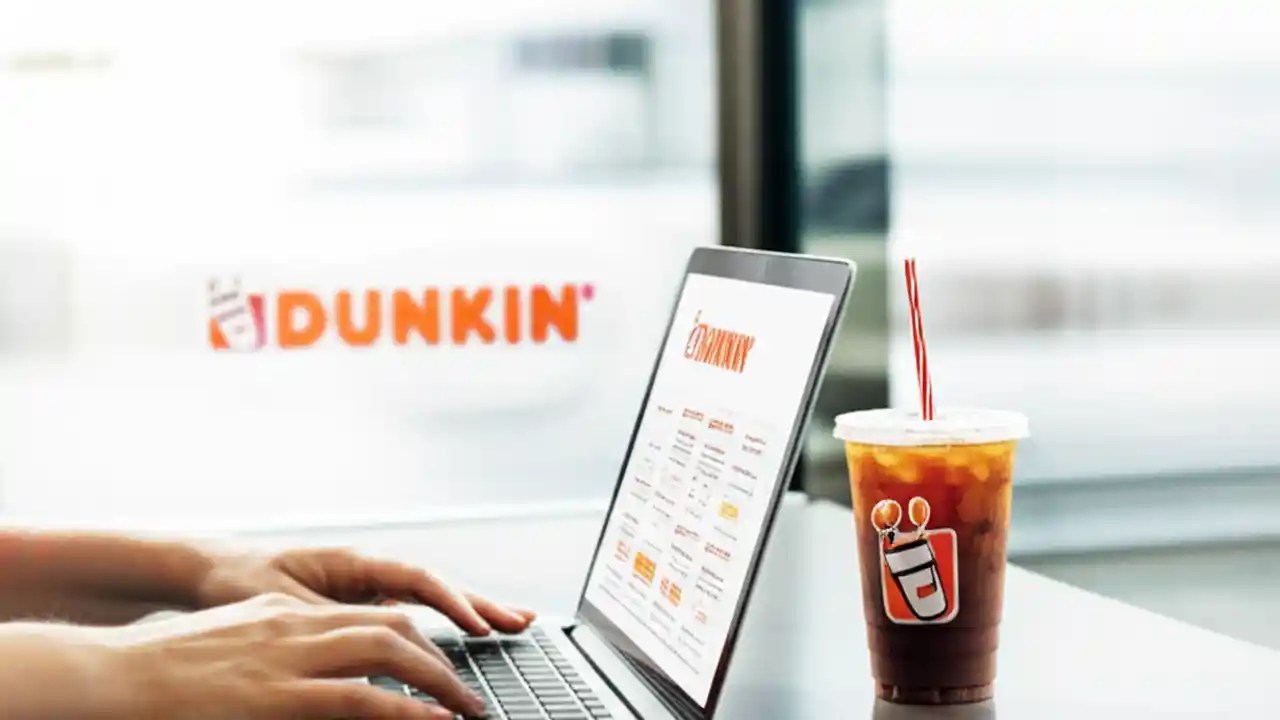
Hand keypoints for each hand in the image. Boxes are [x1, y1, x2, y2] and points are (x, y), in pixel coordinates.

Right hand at [0, 593, 487, 718]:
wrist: (108, 677)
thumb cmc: (159, 671)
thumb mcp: (229, 649)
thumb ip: (274, 656)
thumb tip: (304, 680)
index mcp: (283, 610)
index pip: (365, 612)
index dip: (412, 635)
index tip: (438, 660)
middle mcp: (296, 623)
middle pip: (391, 622)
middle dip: (438, 655)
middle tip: (465, 690)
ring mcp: (290, 656)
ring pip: (389, 650)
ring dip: (438, 680)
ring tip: (466, 709)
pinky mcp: (280, 696)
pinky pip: (361, 699)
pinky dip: (406, 710)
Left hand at [196, 546, 534, 635]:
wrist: (207, 571)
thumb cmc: (238, 581)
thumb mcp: (281, 605)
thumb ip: (329, 623)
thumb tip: (370, 643)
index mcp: (353, 563)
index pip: (417, 580)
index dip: (452, 603)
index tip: (480, 627)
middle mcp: (367, 571)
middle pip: (437, 585)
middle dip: (481, 602)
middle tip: (522, 622)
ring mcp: (366, 585)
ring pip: (429, 597)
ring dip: (470, 610)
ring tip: (511, 623)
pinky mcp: (358, 602)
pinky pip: (411, 609)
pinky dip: (442, 619)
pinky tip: (466, 631)